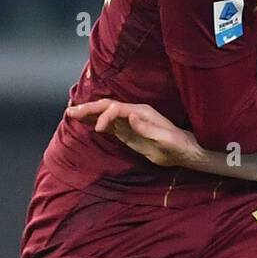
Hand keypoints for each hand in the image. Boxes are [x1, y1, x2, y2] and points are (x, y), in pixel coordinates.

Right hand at [68, 98, 201, 168]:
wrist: (185, 151)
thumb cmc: (177, 145)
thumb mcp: (164, 139)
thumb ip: (146, 128)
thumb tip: (129, 116)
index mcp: (141, 112)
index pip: (116, 109)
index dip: (105, 116)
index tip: (99, 130)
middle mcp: (133, 113)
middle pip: (107, 106)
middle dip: (89, 109)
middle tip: (71, 111)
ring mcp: (130, 122)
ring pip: (105, 114)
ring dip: (89, 113)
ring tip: (71, 113)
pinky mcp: (129, 132)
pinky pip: (109, 124)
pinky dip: (96, 122)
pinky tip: (86, 123)